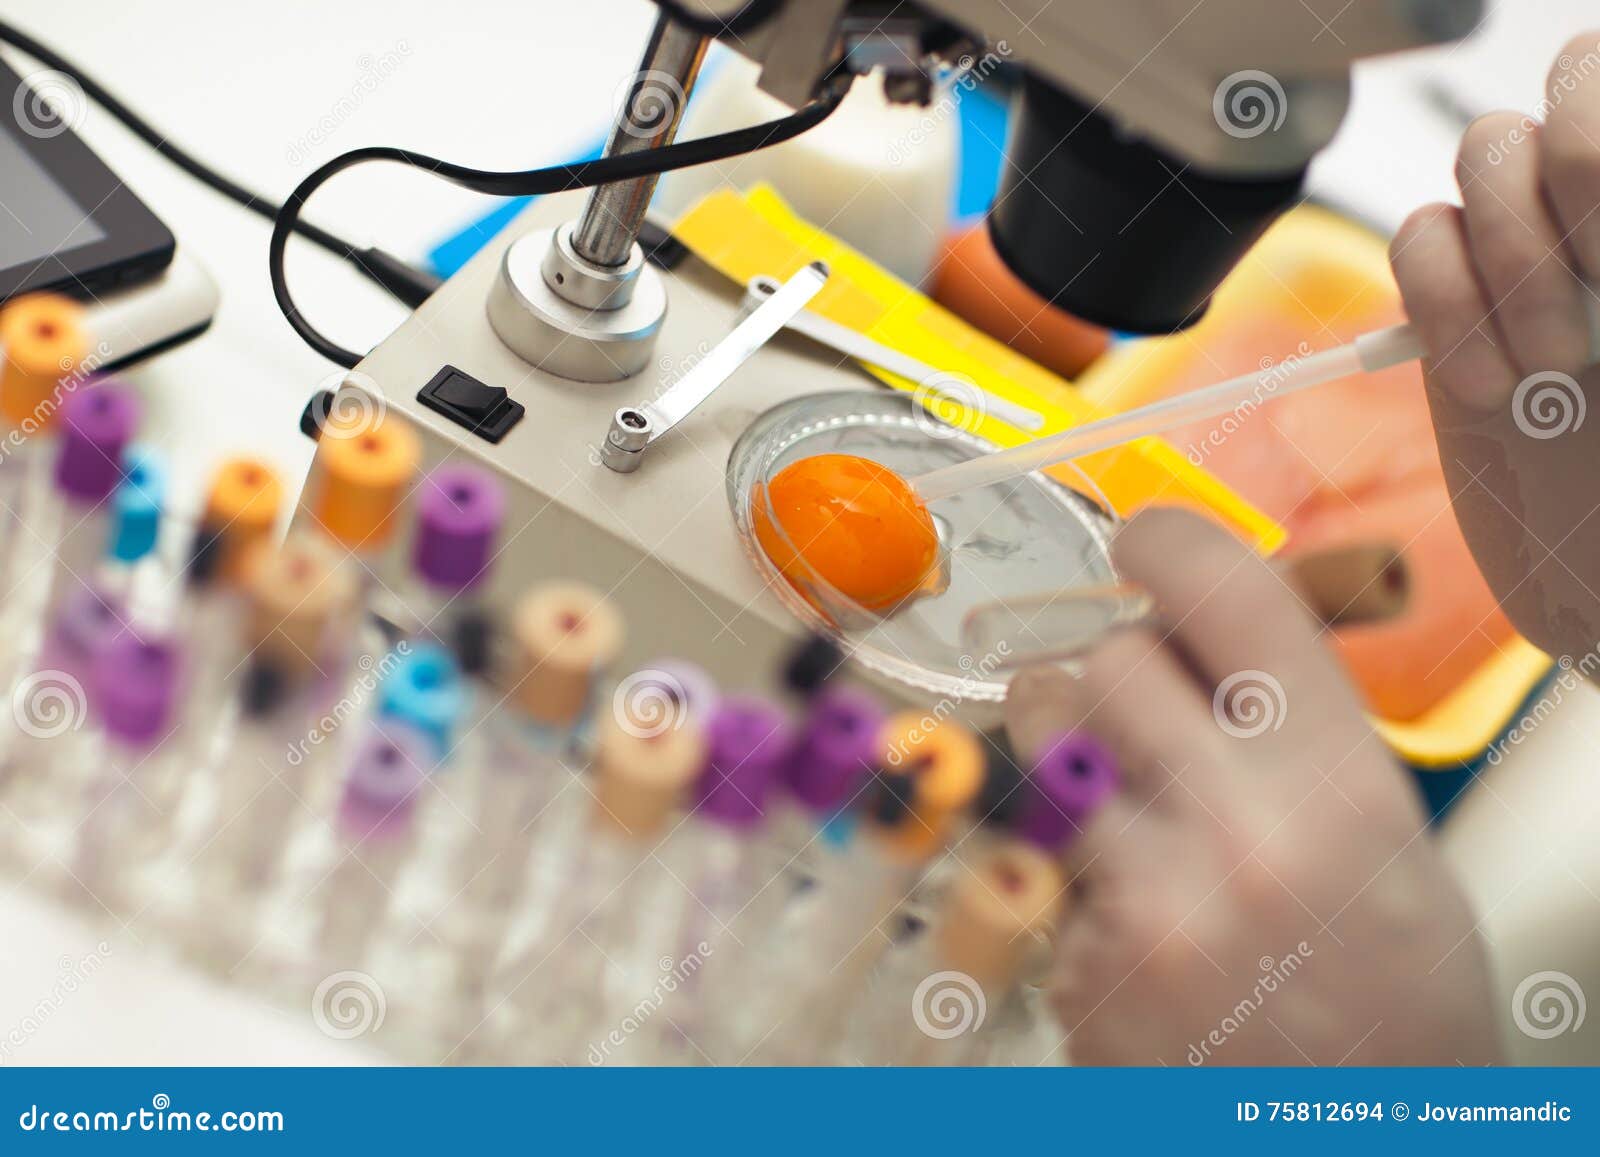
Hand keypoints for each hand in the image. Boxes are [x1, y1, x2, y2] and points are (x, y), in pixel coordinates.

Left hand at [1007, 508, 1500, 1064]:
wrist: (1360, 1139)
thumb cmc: (1385, 996)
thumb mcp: (1384, 840)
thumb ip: (1294, 723)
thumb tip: (1195, 622)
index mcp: (1338, 782)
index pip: (1226, 590)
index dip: (1170, 543)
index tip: (1145, 543)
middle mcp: (1237, 828)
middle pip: (1106, 659)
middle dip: (1111, 672)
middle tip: (1134, 712)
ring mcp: (1144, 900)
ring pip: (1042, 739)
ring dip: (1063, 747)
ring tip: (1116, 802)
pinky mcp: (1075, 961)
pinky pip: (1032, 850)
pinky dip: (1059, 860)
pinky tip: (1122, 909)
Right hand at [1390, 33, 1599, 659]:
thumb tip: (1588, 222)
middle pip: (1562, 91)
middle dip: (1567, 185)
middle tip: (1590, 299)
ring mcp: (1534, 256)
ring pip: (1483, 156)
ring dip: (1508, 261)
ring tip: (1548, 365)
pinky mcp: (1458, 309)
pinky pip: (1418, 239)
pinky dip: (1441, 306)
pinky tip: (1486, 385)